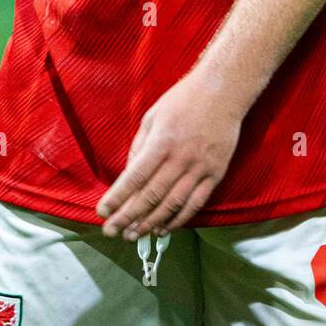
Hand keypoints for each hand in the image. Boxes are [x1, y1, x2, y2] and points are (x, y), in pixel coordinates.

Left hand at [96, 72, 243, 237]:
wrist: (223, 90)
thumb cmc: (183, 100)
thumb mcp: (152, 116)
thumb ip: (139, 147)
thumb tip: (129, 176)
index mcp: (162, 142)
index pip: (135, 177)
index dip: (117, 198)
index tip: (102, 213)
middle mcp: (181, 158)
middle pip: (151, 196)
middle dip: (128, 216)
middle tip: (112, 231)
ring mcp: (200, 168)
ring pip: (172, 204)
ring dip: (151, 223)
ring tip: (134, 235)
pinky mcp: (216, 174)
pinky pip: (195, 203)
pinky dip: (179, 219)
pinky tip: (164, 228)